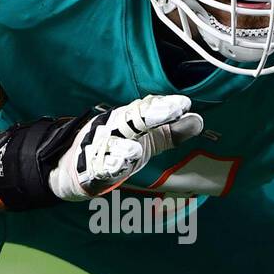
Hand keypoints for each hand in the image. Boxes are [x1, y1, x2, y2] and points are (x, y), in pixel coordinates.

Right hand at [48, 93, 202, 202]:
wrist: (76, 169)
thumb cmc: (116, 150)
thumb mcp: (147, 140)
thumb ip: (171, 132)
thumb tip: (197, 120)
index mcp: (125, 119)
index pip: (144, 109)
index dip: (163, 106)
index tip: (183, 104)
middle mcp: (110, 129)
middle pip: (130, 120)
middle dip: (150, 115)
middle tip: (171, 112)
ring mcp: (97, 148)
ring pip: (110, 144)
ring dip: (123, 147)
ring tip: (137, 150)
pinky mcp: (88, 169)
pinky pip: (98, 168)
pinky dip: (108, 167)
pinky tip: (119, 168)